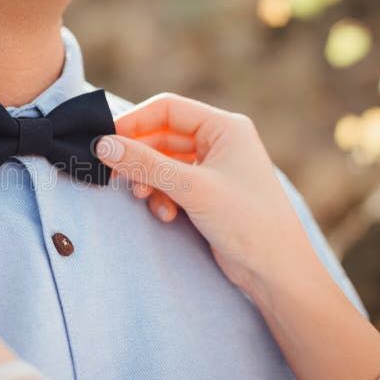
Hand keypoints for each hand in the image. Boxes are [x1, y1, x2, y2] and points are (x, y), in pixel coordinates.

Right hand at [95, 92, 316, 294]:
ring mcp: (213, 169)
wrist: (276, 271)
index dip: (134, 121)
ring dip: (148, 180)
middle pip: (162, 136)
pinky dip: (161, 196)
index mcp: (224, 127)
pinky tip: (166, 215)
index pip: (168, 109)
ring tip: (142, 198)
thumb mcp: (191, 188)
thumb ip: (145, 164)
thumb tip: (102, 144)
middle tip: (113, 174)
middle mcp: (219, 142)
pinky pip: (171, 184)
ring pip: (163, 162)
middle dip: (138, 156)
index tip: (105, 140)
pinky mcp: (207, 194)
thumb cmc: (247, 221)